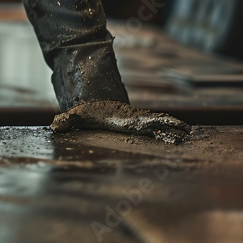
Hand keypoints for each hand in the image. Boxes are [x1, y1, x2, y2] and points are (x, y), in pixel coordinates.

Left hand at [50, 100, 190, 143]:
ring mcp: (138, 122)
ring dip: (172, 131)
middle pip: (158, 122)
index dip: (160, 121)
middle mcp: (136, 120)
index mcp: (126, 118)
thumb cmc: (86, 110)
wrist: (91, 103)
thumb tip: (54, 126)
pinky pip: (154, 130)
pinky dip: (165, 133)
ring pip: (159, 126)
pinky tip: (175, 139)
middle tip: (188, 133)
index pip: (146, 119)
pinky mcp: (137, 126)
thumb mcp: (75, 115)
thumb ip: (65, 120)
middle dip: (173, 126)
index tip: (173, 123)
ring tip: (187, 136)